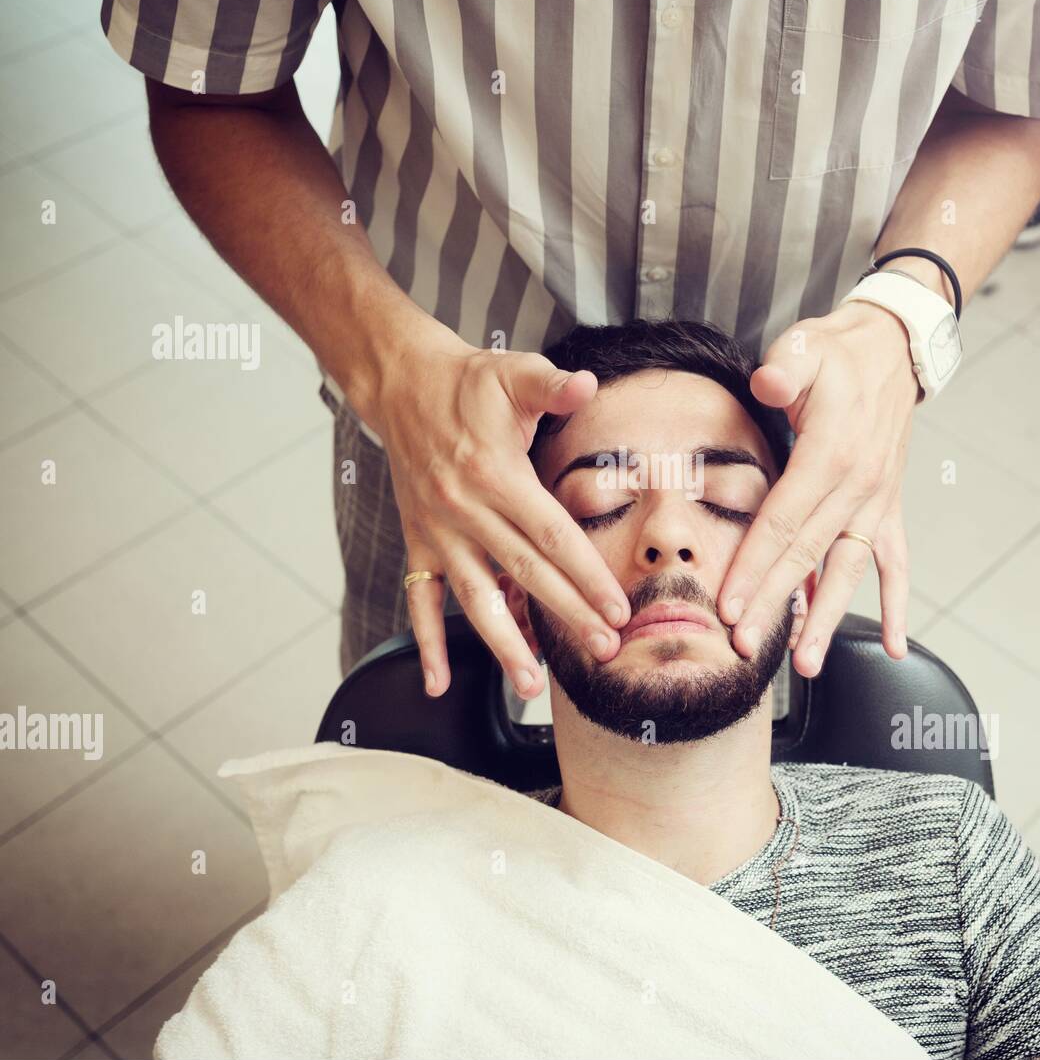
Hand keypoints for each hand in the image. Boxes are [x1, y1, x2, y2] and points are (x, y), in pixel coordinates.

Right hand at [362, 317, 629, 699]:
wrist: (402, 385)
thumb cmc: (468, 384)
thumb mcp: (513, 374)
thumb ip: (551, 385)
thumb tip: (586, 385)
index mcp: (497, 476)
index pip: (551, 536)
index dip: (586, 574)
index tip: (617, 608)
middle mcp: (466, 511)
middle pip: (525, 575)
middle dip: (567, 616)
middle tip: (604, 650)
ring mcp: (439, 534)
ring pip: (475, 600)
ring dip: (503, 645)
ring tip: (530, 685)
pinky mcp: (418, 544)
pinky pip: (420, 602)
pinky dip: (427, 643)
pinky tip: (438, 684)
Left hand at [717, 296, 920, 672]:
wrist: (892, 350)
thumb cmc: (837, 353)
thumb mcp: (806, 346)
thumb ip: (786, 367)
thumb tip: (768, 384)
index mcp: (831, 453)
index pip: (784, 520)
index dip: (755, 564)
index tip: (729, 604)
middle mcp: (858, 486)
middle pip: (808, 556)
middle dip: (774, 604)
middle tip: (746, 646)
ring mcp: (876, 502)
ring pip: (849, 571)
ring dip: (827, 619)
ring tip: (807, 665)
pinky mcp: (887, 507)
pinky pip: (895, 564)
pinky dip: (895, 605)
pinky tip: (893, 647)